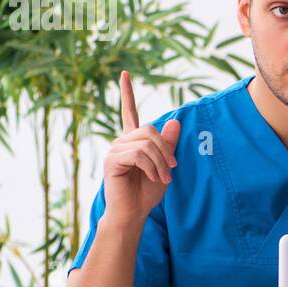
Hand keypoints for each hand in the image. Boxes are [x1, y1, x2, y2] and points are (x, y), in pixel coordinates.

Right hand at [103, 71, 180, 225]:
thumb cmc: (148, 191)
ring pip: (146, 143)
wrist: (134, 212)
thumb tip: (176, 121)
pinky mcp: (112, 160)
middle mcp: (121, 142)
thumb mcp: (166, 165)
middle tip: (172, 170)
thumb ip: (169, 144)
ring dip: (161, 162)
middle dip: (166, 150)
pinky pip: (139, 154)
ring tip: (163, 178)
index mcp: (133, 141)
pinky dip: (152, 167)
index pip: (130, 112)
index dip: (127, 93)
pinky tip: (153, 178)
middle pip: (150, 130)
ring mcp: (114, 150)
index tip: (125, 73)